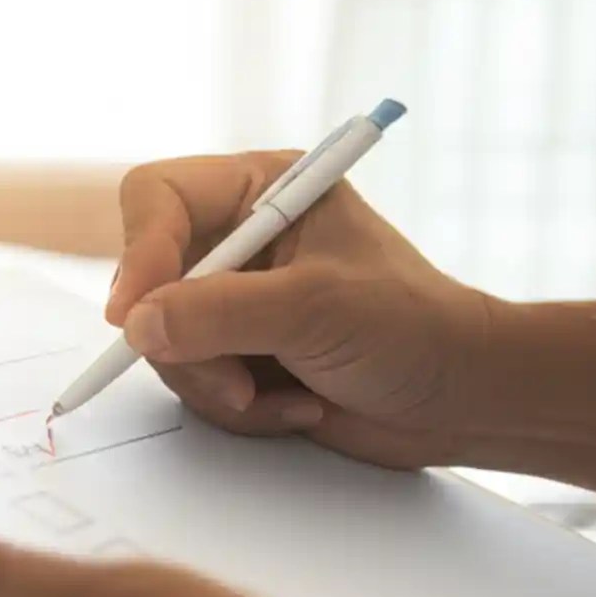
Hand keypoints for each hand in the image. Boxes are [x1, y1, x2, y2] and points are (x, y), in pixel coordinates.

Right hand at [107, 151, 489, 468]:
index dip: (140, 251)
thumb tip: (139, 327)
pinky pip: (192, 382)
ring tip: (281, 394)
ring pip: (164, 341)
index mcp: (262, 190)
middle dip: (189, 343)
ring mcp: (232, 300)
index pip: (159, 197)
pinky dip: (238, 406)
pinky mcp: (234, 352)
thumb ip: (219, 312)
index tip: (136, 316)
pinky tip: (296, 403)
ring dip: (218, 384)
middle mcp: (238, 239)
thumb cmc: (413, 329)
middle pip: (149, 280)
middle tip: (236, 380)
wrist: (459, 399)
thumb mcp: (315, 309)